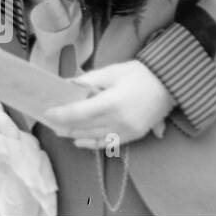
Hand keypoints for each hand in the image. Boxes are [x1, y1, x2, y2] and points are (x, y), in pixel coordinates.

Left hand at [40, 60, 173, 149]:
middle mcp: (119, 121)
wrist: (168, 85)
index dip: (62, 114)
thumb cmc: (138, 74)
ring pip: (94, 137)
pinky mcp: (134, 136)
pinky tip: (79, 141)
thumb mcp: (110, 72)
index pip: (80, 113)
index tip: (47, 112)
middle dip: (65, 125)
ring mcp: (127, 131)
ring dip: (75, 134)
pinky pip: (108, 143)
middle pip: (85, 127)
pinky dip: (92, 143)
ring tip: (59, 130)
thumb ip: (87, 81)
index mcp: (112, 103)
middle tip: (48, 121)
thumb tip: (66, 85)